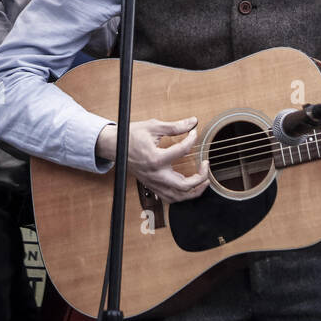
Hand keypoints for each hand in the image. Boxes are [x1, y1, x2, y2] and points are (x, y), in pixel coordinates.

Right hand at [95, 117, 210, 203]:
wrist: (115, 147)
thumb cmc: (131, 136)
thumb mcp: (153, 127)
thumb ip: (175, 126)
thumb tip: (192, 122)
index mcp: (155, 158)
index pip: (182, 150)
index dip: (192, 139)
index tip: (194, 132)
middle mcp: (155, 174)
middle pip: (184, 185)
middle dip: (200, 178)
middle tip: (206, 165)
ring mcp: (153, 182)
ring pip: (178, 197)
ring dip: (194, 191)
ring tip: (203, 180)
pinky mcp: (152, 186)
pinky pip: (170, 198)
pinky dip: (182, 195)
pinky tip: (188, 187)